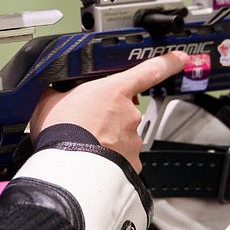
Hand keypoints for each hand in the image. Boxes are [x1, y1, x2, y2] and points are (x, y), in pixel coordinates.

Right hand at [28, 51, 188, 172]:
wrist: (67, 170)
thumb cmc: (61, 133)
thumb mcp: (51, 101)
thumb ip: (60, 91)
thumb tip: (53, 90)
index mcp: (115, 91)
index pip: (150, 70)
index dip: (168, 63)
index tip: (179, 59)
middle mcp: (129, 115)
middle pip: (125, 110)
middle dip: (109, 116)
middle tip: (86, 123)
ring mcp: (132, 140)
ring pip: (123, 136)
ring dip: (107, 139)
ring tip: (84, 144)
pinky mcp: (131, 164)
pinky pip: (122, 158)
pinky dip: (110, 160)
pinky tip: (92, 160)